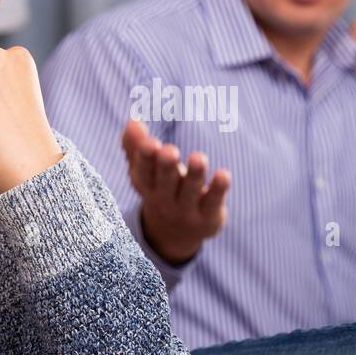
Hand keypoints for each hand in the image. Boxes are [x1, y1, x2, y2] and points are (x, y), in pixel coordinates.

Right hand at [122, 118, 229, 263]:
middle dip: (167, 167)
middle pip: (165, 184)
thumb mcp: (144, 171)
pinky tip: (223, 174)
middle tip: (169, 151)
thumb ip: (135, 146)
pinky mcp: (208, 216)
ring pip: (190, 192)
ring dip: (194, 175)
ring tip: (198, 157)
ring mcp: (187, 210)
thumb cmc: (161, 189)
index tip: (150, 143)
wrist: (177, 234)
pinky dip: (218, 189)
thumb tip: (132, 121)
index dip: (145, 159)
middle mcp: (165, 200)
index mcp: (147, 186)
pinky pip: (213, 202)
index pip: (143, 173)